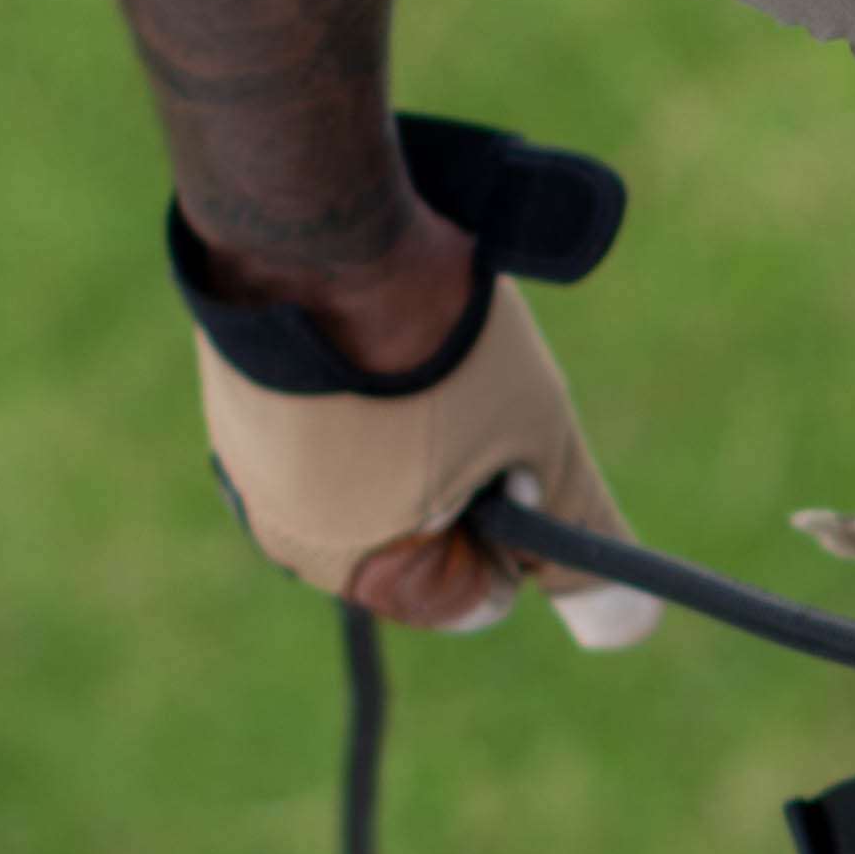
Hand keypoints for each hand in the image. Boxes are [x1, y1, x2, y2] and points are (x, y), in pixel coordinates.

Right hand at [181, 230, 655, 647]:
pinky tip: (364, 337)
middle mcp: (292, 545)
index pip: (483, 590)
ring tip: (410, 357)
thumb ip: (581, 541)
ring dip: (408, 434)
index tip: (504, 438)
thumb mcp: (540, 444)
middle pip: (426, 538)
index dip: (515, 511)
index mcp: (367, 576)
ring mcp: (249, 477)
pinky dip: (353, 397)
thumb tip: (625, 626)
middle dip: (458, 476)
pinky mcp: (229, 411)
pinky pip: (319, 430)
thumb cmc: (440, 348)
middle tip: (462, 393)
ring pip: (373, 480)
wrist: (325, 227)